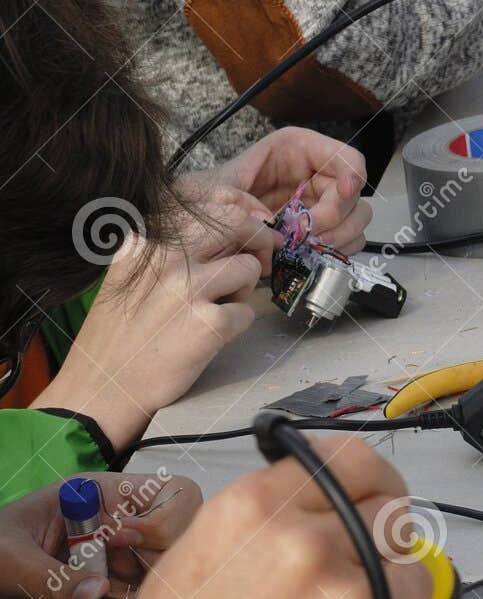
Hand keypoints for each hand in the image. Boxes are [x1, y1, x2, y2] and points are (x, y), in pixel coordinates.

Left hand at [0, 474, 201, 598]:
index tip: (128, 541)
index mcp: (97, 498)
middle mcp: (113, 529)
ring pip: (152, 586)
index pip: (170, 494)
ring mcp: (110, 564)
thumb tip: (99, 592)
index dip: (161, 521)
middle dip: (152, 570)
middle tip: (121, 588)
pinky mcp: (100, 597)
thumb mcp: (12, 558)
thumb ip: (52, 577)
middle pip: (172, 544)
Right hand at [35, 231, 261, 451]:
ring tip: (218, 308)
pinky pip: (248, 312)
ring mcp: (188, 288)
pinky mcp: (209, 323)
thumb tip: (229, 233)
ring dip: (243, 289)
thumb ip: (171, 252)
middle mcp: (165, 257)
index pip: (209, 209)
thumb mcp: (131, 277)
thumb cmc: (119, 338)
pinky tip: (212, 337)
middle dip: (258, 239)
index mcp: (144, 242)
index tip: (251, 232)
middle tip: (263, 259)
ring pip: (249, 267)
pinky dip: (237, 325)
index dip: (239, 220)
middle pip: (235, 222)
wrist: (103, 389)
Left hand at [186, 128, 370, 254]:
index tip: (345, 192)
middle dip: (336, 217)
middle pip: (353, 193)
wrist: (206, 225)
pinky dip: (336, 251)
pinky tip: (312, 254)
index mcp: (298, 150)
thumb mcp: (218, 190)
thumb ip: (238, 202)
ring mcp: (321, 203)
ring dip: (339, 237)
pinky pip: (348, 241)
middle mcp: (316, 174)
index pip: (345, 156)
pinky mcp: (322, 229)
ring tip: (310, 246)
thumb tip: (269, 223)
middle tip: (311, 234)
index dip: (351, 174)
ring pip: (357, 219)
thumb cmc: (214, 197)